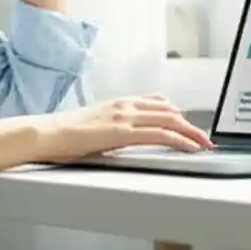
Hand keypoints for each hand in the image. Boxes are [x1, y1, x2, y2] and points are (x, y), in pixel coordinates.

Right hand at [33, 94, 214, 163]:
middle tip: (204, 137)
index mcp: (119, 103)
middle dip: (190, 125)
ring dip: (191, 132)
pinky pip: (160, 134)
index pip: (157, 102)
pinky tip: (190, 147)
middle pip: (170, 111)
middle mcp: (125, 105)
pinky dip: (180, 140)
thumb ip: (113, 129)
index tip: (187, 124)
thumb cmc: (64, 134)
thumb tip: (123, 140)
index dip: (176, 113)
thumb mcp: (95, 126)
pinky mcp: (123, 132)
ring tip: (204, 143)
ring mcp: (125, 117)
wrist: (46, 133)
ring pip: (170, 120)